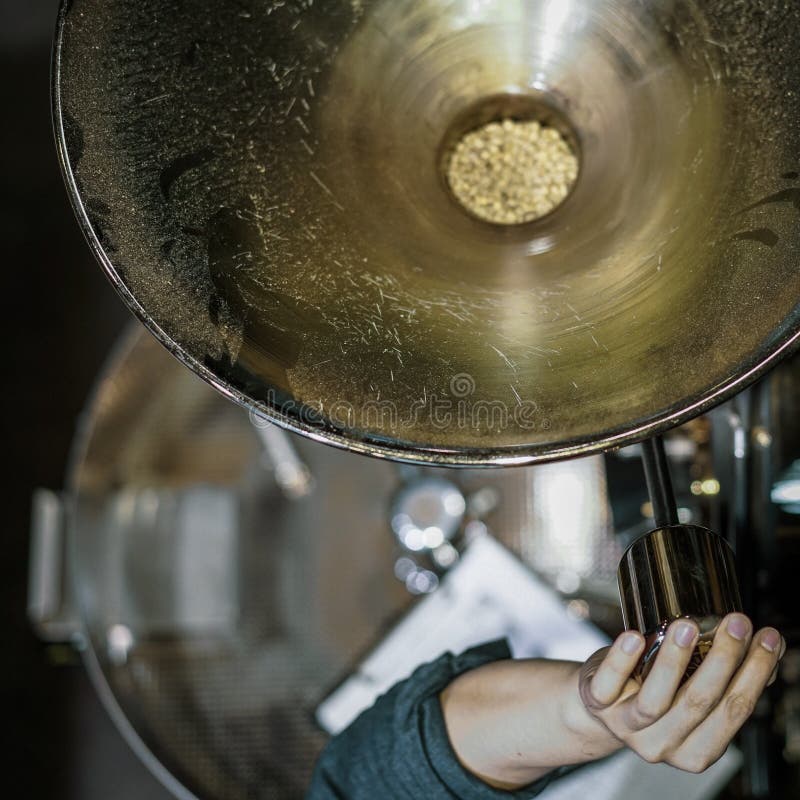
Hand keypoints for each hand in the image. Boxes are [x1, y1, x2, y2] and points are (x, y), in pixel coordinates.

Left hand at [577, 614, 784, 772]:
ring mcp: (626, 726)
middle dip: (724, 660)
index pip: (734, 711)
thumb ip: (724, 681)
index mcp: (696, 748)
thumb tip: (769, 649)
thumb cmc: (651, 694)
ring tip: (687, 626)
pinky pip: (609, 684)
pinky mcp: (597, 703)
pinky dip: (621, 659)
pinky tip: (634, 637)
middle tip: (737, 623)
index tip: (768, 637)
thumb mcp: (690, 696)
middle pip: (698, 704)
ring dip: (674, 660)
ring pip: (655, 700)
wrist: (597, 705)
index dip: (755, 674)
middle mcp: (663, 743)